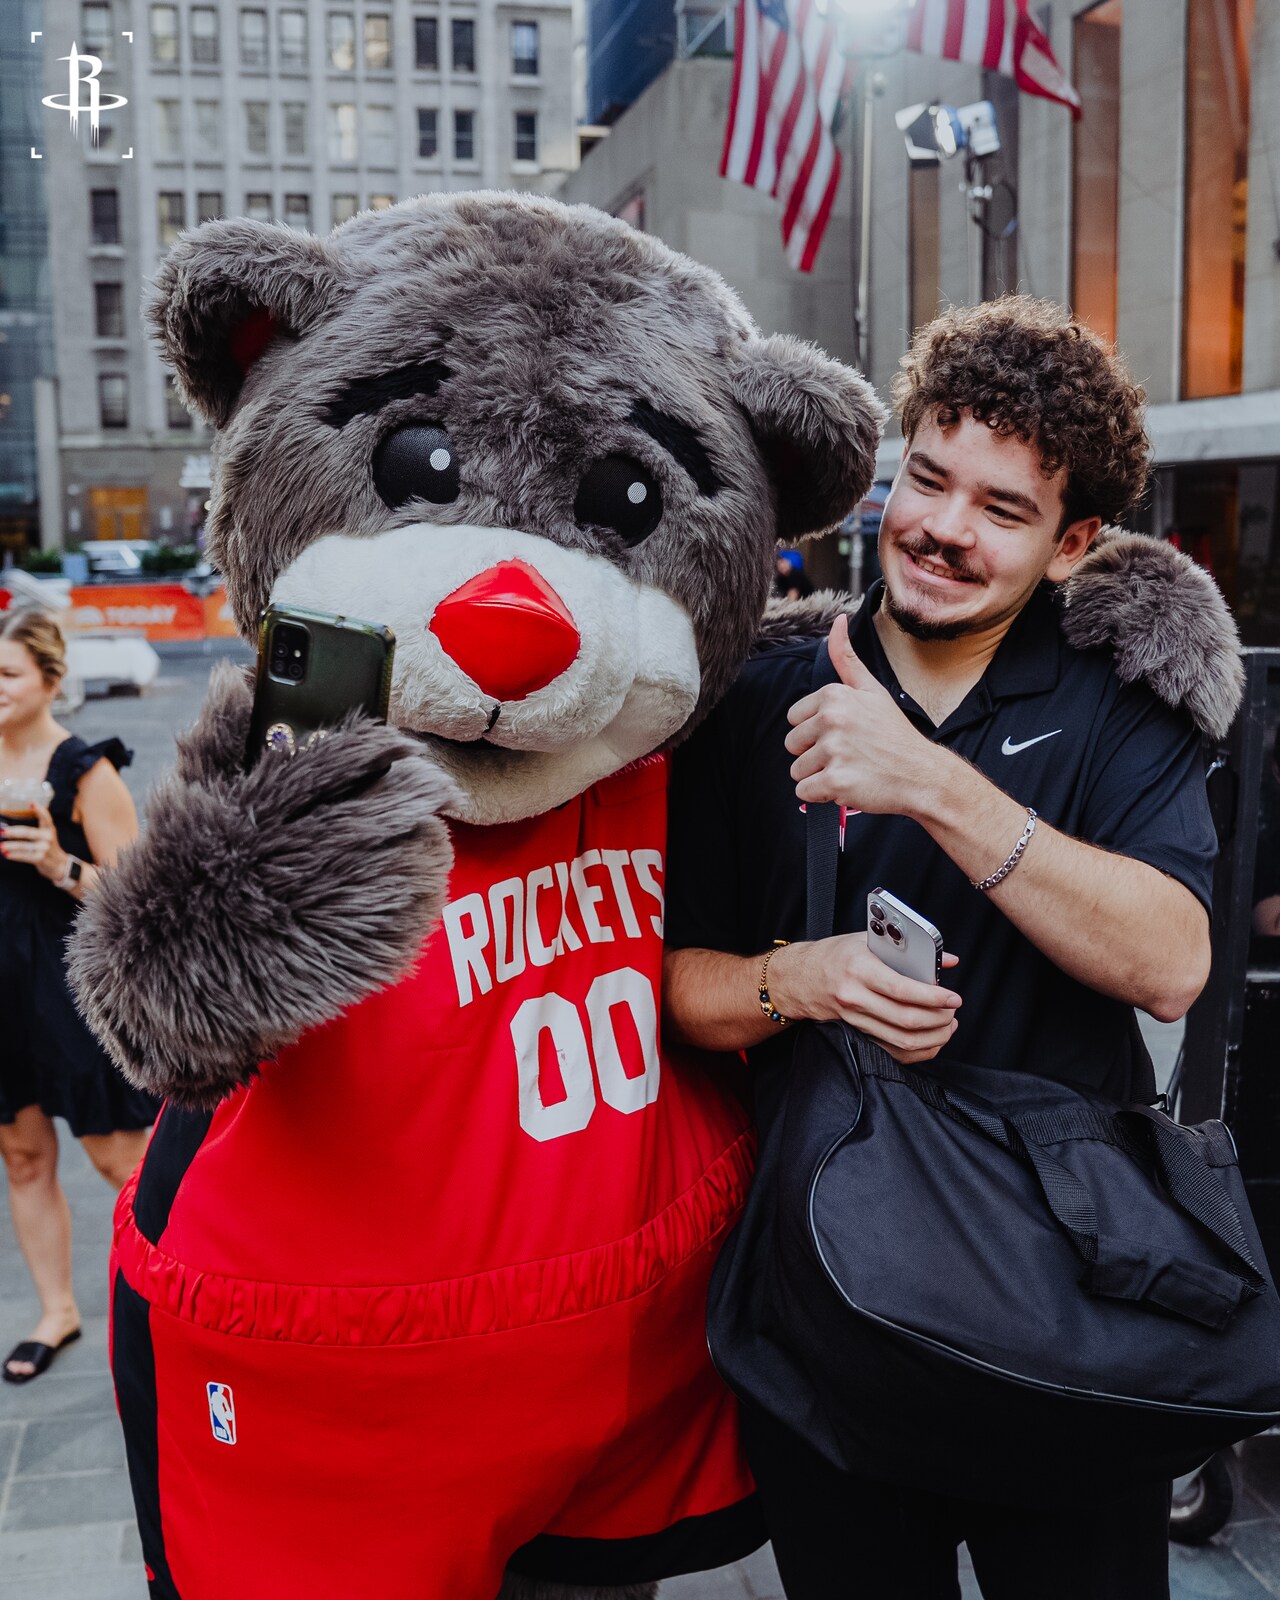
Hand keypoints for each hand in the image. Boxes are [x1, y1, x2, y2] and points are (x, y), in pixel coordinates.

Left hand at [0, 804, 67, 883]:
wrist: (59, 865)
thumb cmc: (48, 847)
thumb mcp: (46, 836)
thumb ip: (35, 830)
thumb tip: (10, 829)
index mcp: (49, 830)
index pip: (46, 818)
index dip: (40, 810)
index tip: (31, 803)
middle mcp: (48, 838)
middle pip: (29, 833)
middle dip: (14, 832)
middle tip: (2, 831)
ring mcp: (45, 849)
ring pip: (24, 846)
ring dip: (11, 846)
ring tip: (1, 846)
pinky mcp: (41, 859)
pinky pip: (24, 856)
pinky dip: (14, 855)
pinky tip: (6, 854)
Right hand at [770, 934, 960, 1063]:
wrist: (800, 978)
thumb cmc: (836, 955)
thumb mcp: (868, 940)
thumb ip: (909, 949)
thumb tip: (948, 960)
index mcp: (859, 968)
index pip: (901, 989)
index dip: (932, 996)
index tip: (953, 997)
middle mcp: (855, 996)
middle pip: (905, 1019)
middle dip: (938, 1018)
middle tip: (953, 1011)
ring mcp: (854, 1018)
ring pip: (901, 1039)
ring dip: (932, 1036)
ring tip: (947, 1025)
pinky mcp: (856, 1032)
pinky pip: (892, 1049)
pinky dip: (917, 1050)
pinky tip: (930, 1039)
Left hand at [785, 614, 938, 816]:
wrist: (922, 774)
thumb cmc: (894, 734)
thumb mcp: (872, 689)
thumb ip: (846, 657)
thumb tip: (838, 620)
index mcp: (834, 695)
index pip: (794, 719)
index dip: (816, 730)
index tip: (845, 733)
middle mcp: (832, 720)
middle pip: (792, 744)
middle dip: (815, 754)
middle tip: (849, 754)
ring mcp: (834, 751)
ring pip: (797, 770)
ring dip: (819, 775)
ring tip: (850, 769)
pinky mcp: (835, 781)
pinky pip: (804, 791)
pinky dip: (822, 795)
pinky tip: (848, 785)